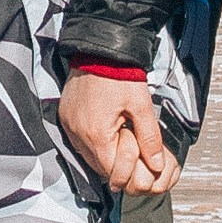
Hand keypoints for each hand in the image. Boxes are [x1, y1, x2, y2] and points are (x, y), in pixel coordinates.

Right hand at [58, 68, 177, 195]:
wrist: (100, 48)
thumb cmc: (120, 75)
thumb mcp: (141, 106)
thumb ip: (150, 138)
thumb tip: (156, 165)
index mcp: (96, 134)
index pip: (111, 172)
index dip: (127, 174)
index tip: (138, 169)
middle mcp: (77, 133)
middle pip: (98, 166)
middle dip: (115, 165)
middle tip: (131, 154)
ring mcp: (68, 125)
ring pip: (87, 155)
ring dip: (103, 154)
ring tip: (119, 140)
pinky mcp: (65, 116)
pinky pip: (78, 140)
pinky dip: (91, 142)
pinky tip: (104, 131)